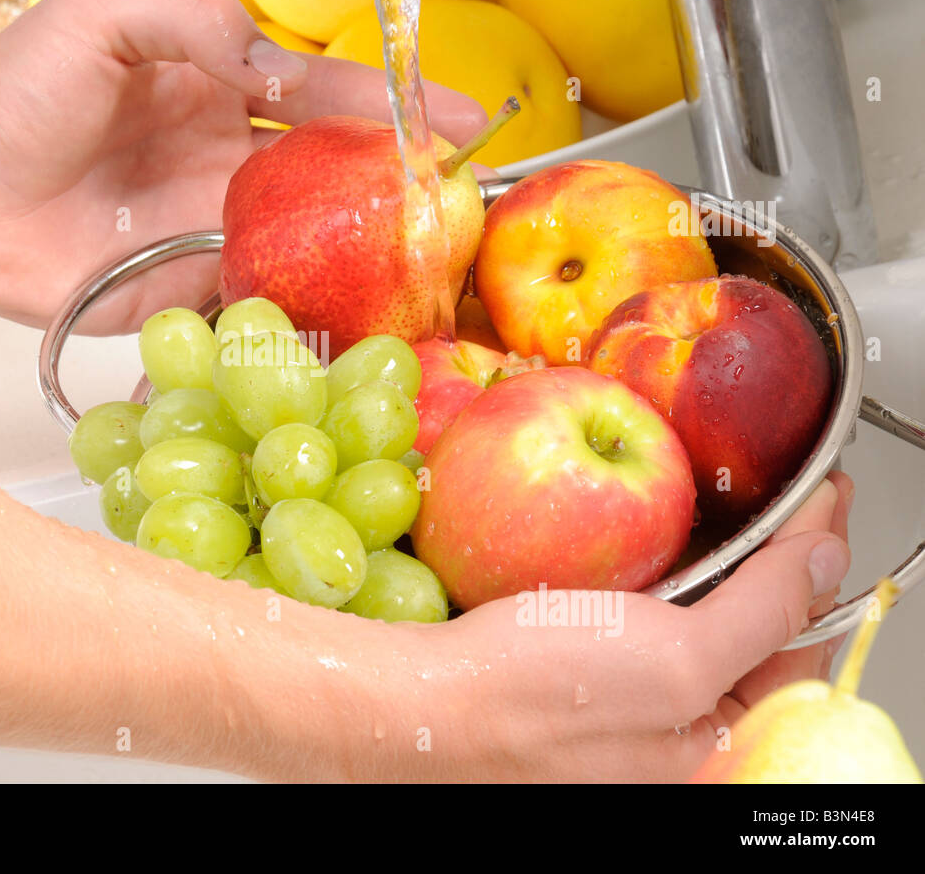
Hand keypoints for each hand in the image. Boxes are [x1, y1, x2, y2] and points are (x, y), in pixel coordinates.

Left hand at [0, 0, 489, 332]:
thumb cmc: (12, 90)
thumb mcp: (105, 13)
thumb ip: (196, 21)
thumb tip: (273, 67)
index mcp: (217, 89)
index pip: (323, 96)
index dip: (392, 105)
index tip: (456, 120)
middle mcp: (224, 161)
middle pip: (332, 174)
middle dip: (398, 186)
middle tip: (460, 202)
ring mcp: (208, 230)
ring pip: (309, 242)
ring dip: (365, 253)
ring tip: (427, 264)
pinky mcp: (183, 292)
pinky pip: (256, 299)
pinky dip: (304, 308)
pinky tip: (352, 315)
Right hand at [313, 474, 853, 781]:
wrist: (418, 701)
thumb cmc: (537, 695)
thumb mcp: (675, 660)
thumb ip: (763, 613)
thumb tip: (827, 561)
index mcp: (717, 749)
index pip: (798, 646)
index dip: (816, 567)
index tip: (821, 498)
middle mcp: (677, 736)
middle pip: (749, 636)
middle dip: (767, 565)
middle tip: (781, 495)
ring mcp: (626, 709)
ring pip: (691, 624)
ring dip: (708, 565)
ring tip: (724, 507)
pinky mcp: (581, 681)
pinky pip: (635, 623)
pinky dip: (649, 576)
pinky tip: (642, 542)